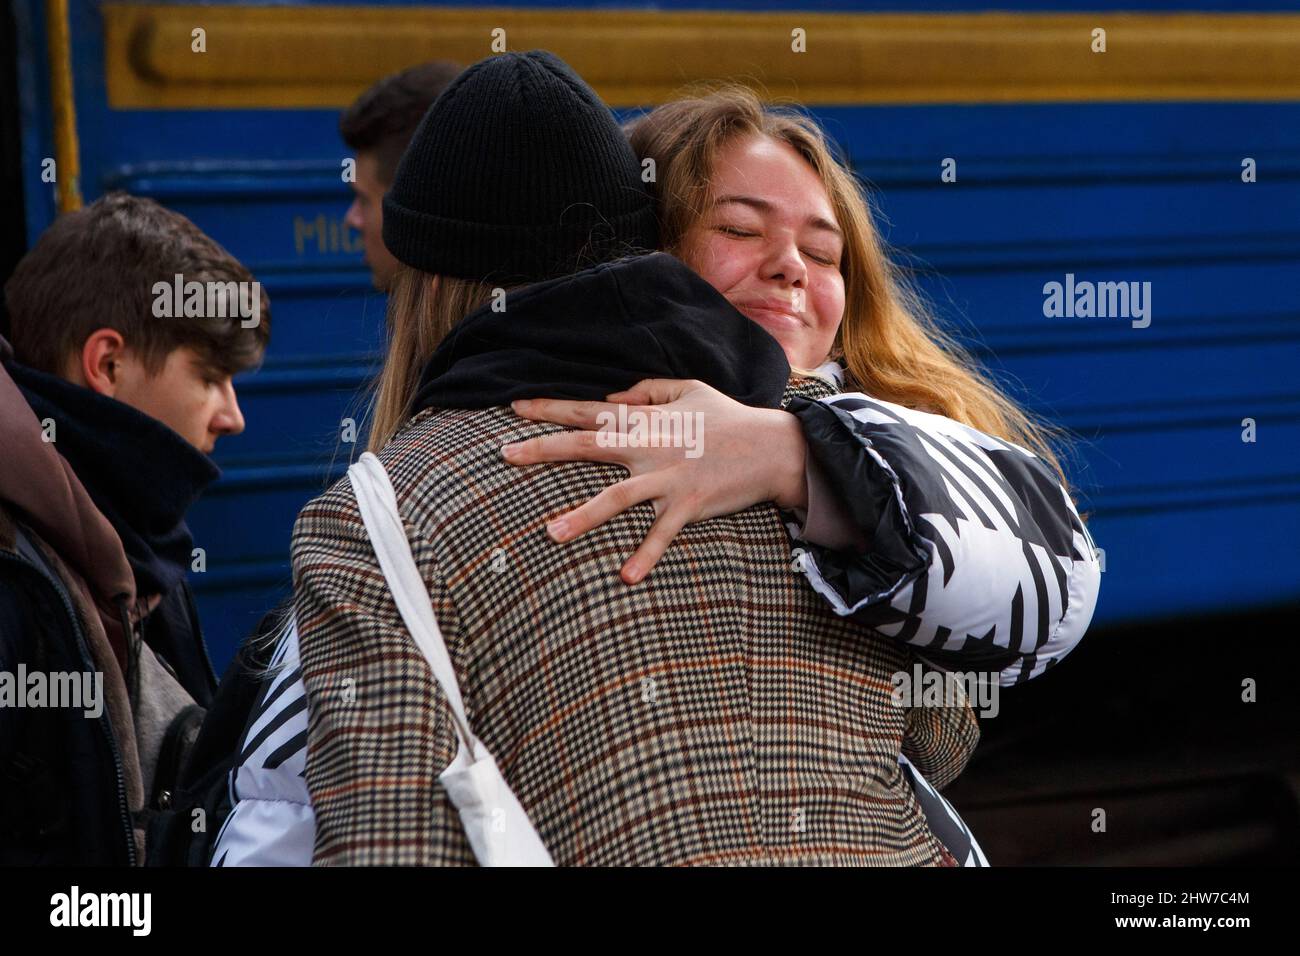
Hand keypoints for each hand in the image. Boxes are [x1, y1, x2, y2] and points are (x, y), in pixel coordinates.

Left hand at [502, 378, 808, 583]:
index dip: (550, 408)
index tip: (513, 407)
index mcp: (645, 419)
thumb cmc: (727, 418)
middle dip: (543, 449)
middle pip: (586, 446)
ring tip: (550, 534)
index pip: (588, 411)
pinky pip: (661, 533)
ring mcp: (668, 477)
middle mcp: (649, 446)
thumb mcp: (687, 390)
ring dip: (583, 516)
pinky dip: (645, 555)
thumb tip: (610, 400)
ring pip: (616, 497)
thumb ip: (646, 391)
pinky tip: (625, 576)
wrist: (772, 446)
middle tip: (505, 455)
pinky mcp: (689, 504)